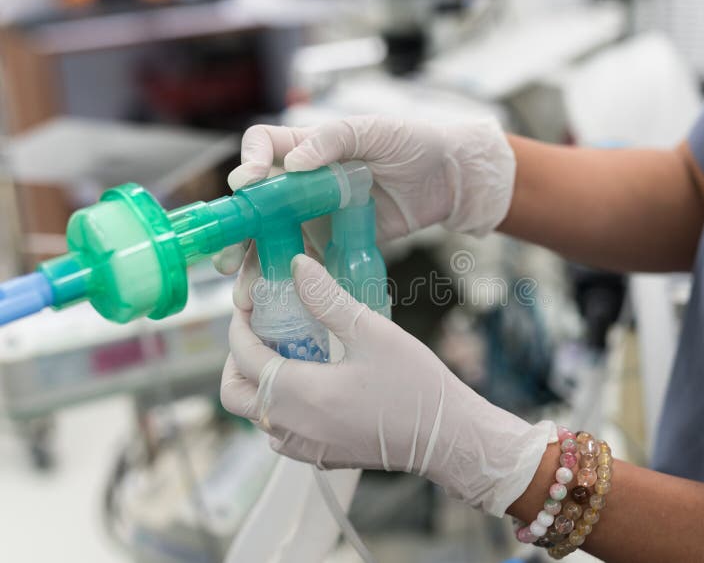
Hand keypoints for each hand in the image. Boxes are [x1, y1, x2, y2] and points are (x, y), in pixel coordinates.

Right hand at [213, 115, 515, 309]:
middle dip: (236, 232)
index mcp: (308, 146)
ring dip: (254, 267)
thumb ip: (333, 141)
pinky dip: (288, 284)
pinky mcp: (334, 244)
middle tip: (228, 258)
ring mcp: (316, 216)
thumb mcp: (374, 132)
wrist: (450, 180)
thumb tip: (295, 163)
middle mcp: (303, 183)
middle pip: (256, 205)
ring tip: (246, 293)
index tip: (248, 185)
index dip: (250, 163)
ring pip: (272, 241)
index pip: (263, 147)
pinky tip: (274, 302)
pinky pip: (304, 264)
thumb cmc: (414, 144)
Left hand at [220, 253, 554, 516]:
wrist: (448, 439)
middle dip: (238, 359)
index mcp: (299, 394)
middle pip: (235, 395)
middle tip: (261, 332)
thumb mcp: (371, 332)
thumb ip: (327, 299)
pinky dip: (281, 405)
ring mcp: (304, 447)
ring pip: (257, 415)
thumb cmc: (415, 387)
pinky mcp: (320, 457)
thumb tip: (298, 266)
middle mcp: (292, 428)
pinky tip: (312, 381)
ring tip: (289, 353)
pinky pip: (282, 431)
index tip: (248, 304)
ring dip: (260, 383)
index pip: (244, 357)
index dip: (239, 325)